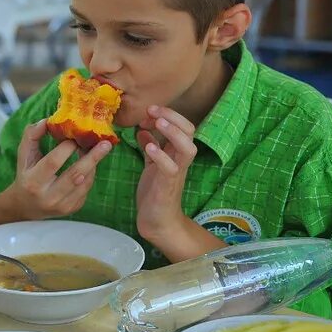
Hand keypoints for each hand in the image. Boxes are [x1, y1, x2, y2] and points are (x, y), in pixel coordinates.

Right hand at [2, 119, 112, 219]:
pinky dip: (90, 174)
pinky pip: (87, 189)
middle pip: (75, 175)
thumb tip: (47, 121)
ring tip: (99, 149)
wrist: (27, 206)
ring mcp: (62, 206)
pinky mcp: (72, 209)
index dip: (67, 148)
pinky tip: (89, 164)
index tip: (76, 135)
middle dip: (92, 157)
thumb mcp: (23, 156)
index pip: (53, 162)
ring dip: (93, 164)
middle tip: (106, 143)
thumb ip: (32, 136)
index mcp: (33, 182)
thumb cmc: (26, 176)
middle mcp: (48, 196)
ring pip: (85, 182)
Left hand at [135, 105, 197, 244]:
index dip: (168, 114)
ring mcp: (176, 172)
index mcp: (176, 153)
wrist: (157, 221)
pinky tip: (148, 148)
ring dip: (172, 133)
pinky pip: (170, 168)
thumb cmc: (155, 192)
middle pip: (189, 131)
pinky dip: (161, 156)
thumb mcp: (151, 165)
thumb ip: (150, 147)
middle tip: (152, 110)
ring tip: (157, 123)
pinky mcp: (168, 185)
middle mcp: (180, 160)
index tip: (148, 111)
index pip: (183, 125)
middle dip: (172, 116)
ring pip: (187, 147)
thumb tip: (142, 130)